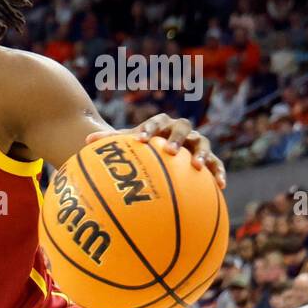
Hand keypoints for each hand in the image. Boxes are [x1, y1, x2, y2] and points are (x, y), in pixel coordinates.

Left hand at [86, 115, 224, 189]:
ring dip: (201, 153)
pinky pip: (217, 164)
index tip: (139, 139)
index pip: (156, 122)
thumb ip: (112, 141)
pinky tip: (221, 185)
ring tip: (196, 166)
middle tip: (169, 151)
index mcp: (162, 124)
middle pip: (183, 128)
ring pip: (203, 144)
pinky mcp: (209, 158)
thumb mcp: (130, 144)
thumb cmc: (144, 148)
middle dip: (176, 138)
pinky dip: (219, 172)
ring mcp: (197, 144)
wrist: (165, 150)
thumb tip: (86, 141)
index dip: (149, 129)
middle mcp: (181, 131)